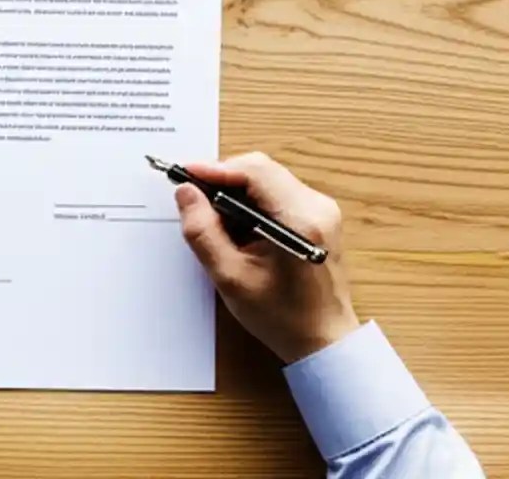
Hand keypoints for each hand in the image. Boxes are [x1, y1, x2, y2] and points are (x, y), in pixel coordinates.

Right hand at [174, 152, 359, 363]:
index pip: (254, 171)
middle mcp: (317, 206)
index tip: (185, 174)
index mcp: (300, 219)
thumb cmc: (283, 317)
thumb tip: (185, 194)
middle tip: (194, 199)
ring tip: (215, 220)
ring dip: (237, 192)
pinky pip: (278, 193)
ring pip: (268, 180)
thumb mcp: (230, 277)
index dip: (215, 168)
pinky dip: (252, 202)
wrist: (323, 339)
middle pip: (261, 170)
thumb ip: (203, 232)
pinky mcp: (318, 217)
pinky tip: (237, 227)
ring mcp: (321, 210)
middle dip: (223, 179)